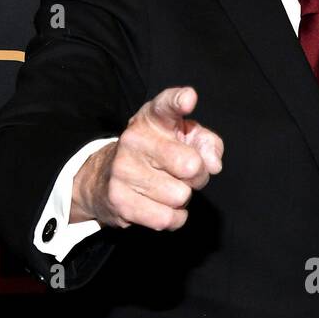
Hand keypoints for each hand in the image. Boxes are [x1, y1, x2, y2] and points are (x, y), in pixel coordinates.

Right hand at [70, 85, 222, 229]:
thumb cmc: (157, 156)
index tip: (188, 99)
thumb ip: (207, 143)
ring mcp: (123, 170)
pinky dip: (173, 218)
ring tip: (166, 188)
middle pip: (190, 166)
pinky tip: (161, 205)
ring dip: (182, 198)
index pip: (166, 105)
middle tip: (185, 175)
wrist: (105, 180)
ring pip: (180, 196)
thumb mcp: (184, 139)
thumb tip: (213, 164)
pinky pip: (167, 218)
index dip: (178, 101)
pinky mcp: (120, 200)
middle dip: (198, 176)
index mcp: (152, 119)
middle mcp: (134, 139)